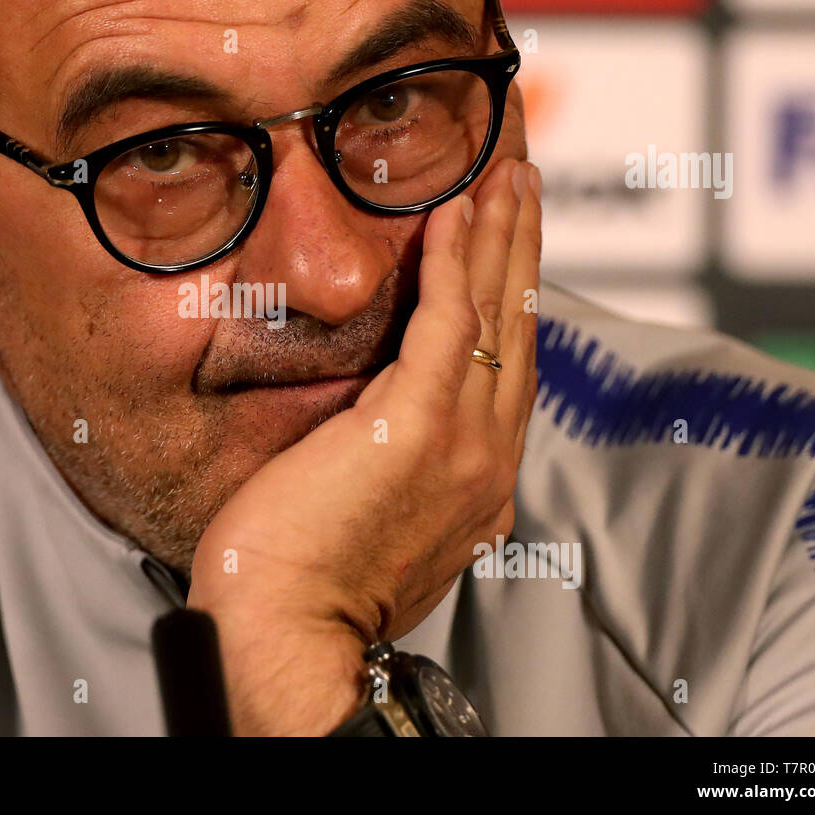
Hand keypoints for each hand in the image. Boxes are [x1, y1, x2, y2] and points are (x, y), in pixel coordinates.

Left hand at [186, 152, 542, 735]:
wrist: (288, 636)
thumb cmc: (307, 588)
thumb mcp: (376, 525)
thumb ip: (400, 475)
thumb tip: (383, 441)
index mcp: (476, 482)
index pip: (503, 371)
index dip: (510, 303)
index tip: (510, 253)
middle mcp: (486, 459)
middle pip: (514, 331)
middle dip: (523, 252)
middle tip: (526, 186)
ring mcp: (461, 442)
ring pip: (492, 315)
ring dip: (502, 237)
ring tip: (507, 177)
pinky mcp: (417, 425)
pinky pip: (447, 320)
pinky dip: (456, 259)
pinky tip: (457, 209)